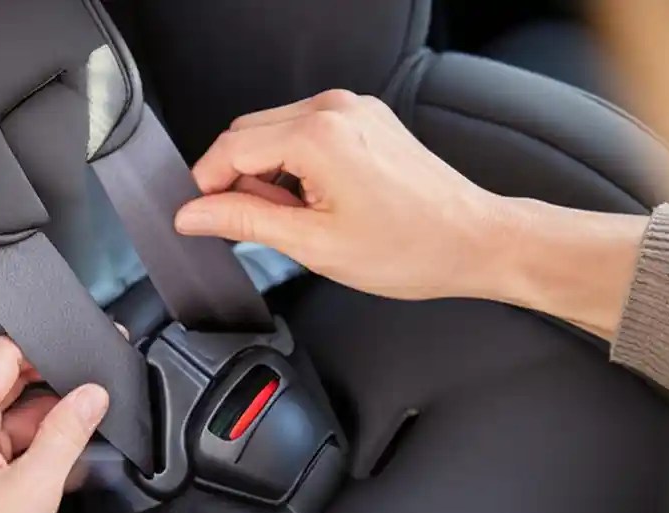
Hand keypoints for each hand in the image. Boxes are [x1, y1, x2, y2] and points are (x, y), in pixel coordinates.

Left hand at [0, 336, 107, 512]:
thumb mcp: (35, 489)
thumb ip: (67, 433)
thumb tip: (89, 396)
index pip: (1, 356)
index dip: (45, 349)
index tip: (80, 354)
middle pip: (4, 391)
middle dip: (50, 393)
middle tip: (91, 402)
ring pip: (4, 428)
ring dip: (42, 431)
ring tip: (77, 450)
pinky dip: (28, 460)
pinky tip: (55, 477)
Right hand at [174, 89, 506, 300]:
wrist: (475, 241)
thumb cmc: (409, 248)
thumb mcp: (312, 245)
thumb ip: (243, 222)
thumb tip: (193, 214)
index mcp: (317, 135)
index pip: (229, 148)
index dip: (206, 187)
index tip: (200, 219)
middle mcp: (334, 109)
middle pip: (247, 134)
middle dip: (237, 180)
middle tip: (255, 227)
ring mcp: (352, 110)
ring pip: (274, 133)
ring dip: (268, 174)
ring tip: (298, 219)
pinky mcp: (365, 119)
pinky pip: (305, 133)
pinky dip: (295, 166)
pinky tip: (316, 202)